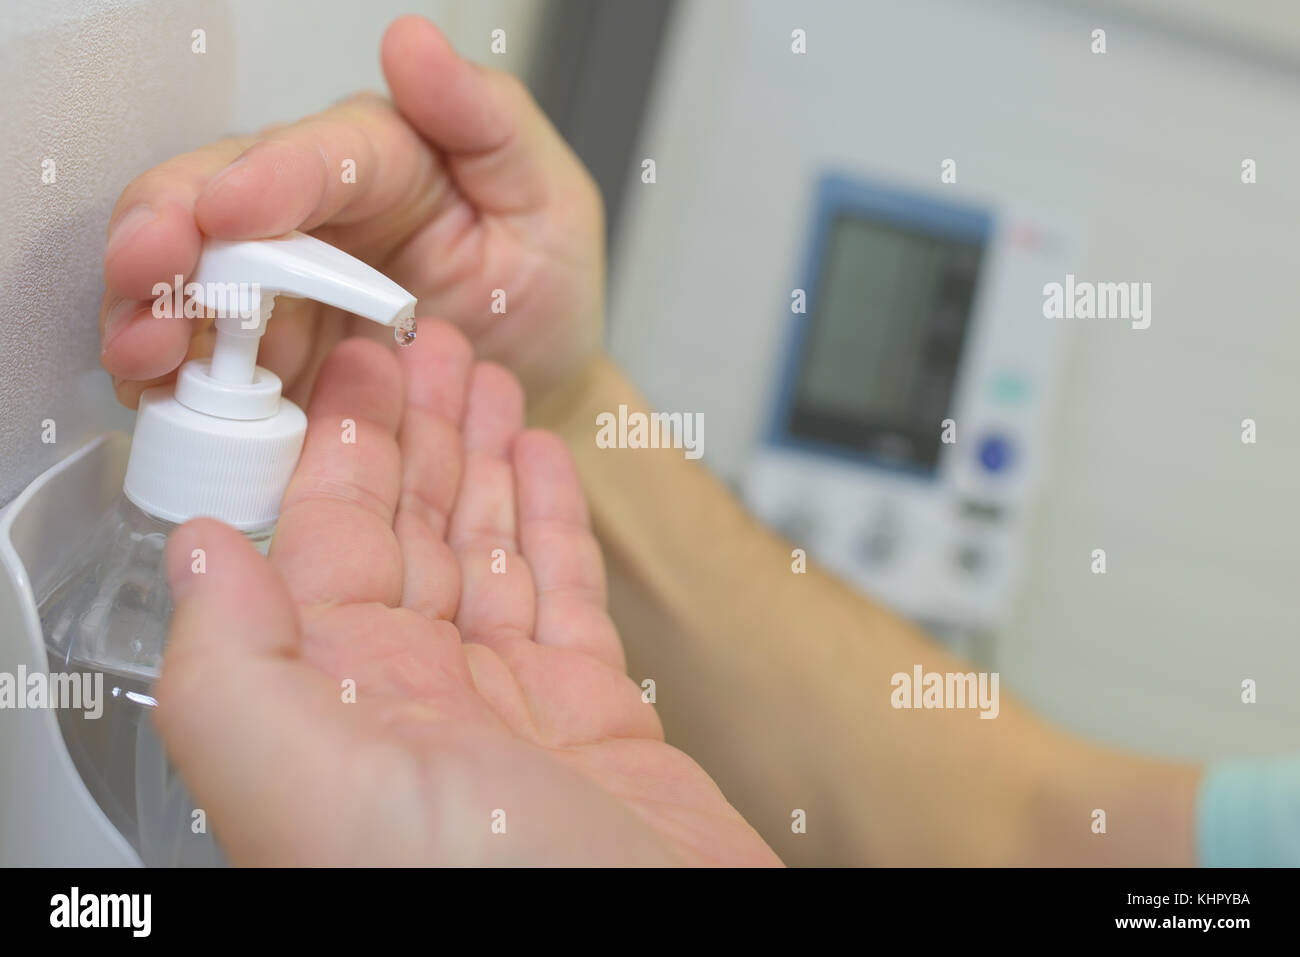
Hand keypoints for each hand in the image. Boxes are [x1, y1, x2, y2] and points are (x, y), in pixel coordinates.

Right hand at [101, 14, 602, 410]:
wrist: (540, 387)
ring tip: (141, 348)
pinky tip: (161, 395)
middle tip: (146, 271)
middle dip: (165, 232)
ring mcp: (279, 291)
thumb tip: (412, 43)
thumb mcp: (548, 199)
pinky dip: (169, 380)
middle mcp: (309, 217)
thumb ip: (487, 119)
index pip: (313, 152)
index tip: (229, 207)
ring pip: (183, 283)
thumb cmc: (541, 288)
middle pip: (209, 202)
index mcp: (377, 160)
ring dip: (147, 311)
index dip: (266, 177)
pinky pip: (199, 365)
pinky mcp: (265, 361)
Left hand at [154, 321, 778, 865]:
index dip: (335, 440)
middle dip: (413, 428)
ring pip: (486, 551)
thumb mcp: (310, 788)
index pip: (321, 539)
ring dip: (482, 459)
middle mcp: (416, 706)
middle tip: (423, 337)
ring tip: (485, 377)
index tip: (351, 354)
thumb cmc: (484, 905)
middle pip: (406, 531)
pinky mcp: (597, 720)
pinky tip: (543, 464)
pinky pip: (565, 595)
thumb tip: (196, 554)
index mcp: (338, 709)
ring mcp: (510, 711)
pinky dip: (555, 522)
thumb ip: (232, 670)